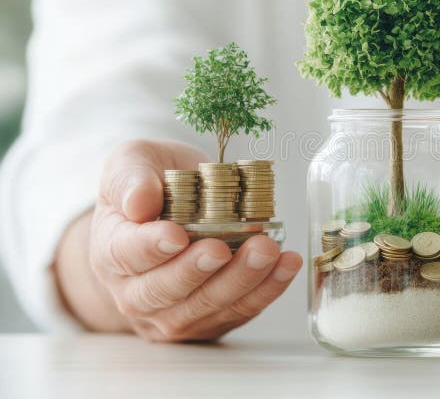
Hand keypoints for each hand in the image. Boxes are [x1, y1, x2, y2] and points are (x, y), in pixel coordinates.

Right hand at [86, 139, 301, 340]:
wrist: (170, 210)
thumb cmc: (152, 184)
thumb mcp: (133, 162)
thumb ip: (131, 176)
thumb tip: (140, 201)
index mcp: (110, 250)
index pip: (126, 255)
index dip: (150, 248)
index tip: (177, 235)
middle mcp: (135, 291)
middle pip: (165, 291)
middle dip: (199, 270)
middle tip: (226, 247)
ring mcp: (172, 312)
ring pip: (205, 306)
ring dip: (241, 281)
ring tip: (267, 251)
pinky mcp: (210, 319)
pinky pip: (239, 311)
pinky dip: (267, 289)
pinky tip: (286, 264)